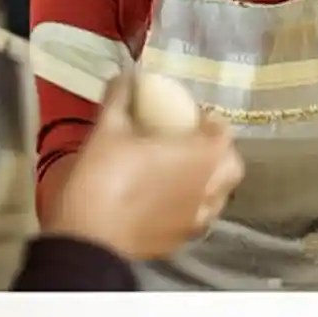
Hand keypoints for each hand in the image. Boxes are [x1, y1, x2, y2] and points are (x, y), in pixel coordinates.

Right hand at [45, 73, 245, 260]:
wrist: (87, 237)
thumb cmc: (102, 177)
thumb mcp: (106, 130)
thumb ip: (120, 98)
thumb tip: (125, 75)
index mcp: (202, 156)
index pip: (223, 132)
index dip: (209, 122)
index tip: (190, 118)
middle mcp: (211, 189)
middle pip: (230, 167)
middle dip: (217, 154)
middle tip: (190, 146)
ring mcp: (197, 220)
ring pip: (216, 197)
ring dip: (206, 183)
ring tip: (179, 176)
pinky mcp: (180, 242)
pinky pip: (195, 220)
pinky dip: (188, 208)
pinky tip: (164, 205)